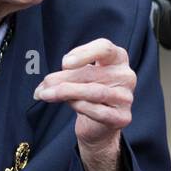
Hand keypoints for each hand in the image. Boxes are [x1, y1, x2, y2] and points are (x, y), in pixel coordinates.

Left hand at [34, 38, 134, 156]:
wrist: (99, 123)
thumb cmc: (88, 92)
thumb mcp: (78, 76)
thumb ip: (65, 74)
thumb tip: (46, 84)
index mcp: (118, 58)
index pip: (104, 48)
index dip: (84, 53)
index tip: (65, 63)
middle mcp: (126, 75)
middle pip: (92, 73)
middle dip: (63, 79)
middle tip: (44, 85)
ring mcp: (126, 97)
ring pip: (94, 92)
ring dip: (66, 93)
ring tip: (46, 95)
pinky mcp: (123, 117)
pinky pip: (98, 111)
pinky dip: (80, 107)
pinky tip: (70, 104)